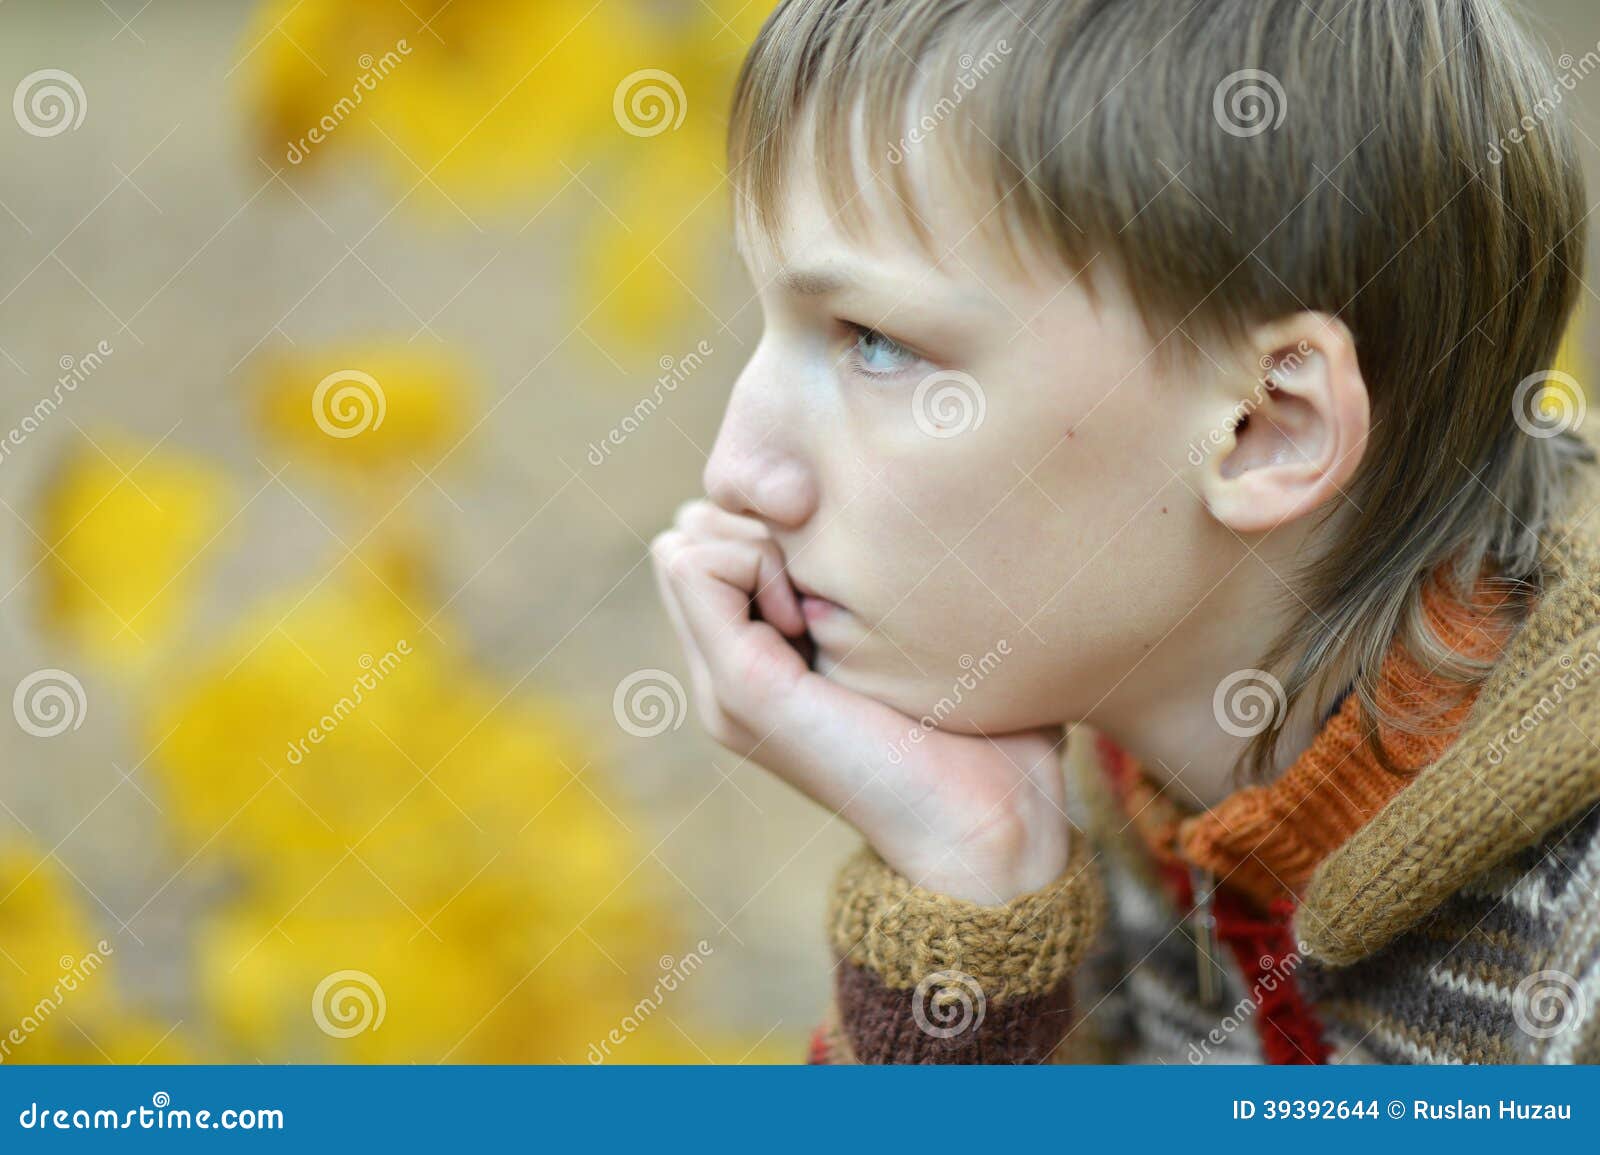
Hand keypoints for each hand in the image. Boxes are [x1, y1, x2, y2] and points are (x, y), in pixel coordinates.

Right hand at [650, 500, 1071, 902]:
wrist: (988, 822)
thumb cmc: (983, 726)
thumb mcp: (912, 636)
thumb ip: (869, 584)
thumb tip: (860, 508)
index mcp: (760, 661)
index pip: (714, 535)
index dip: (771, 525)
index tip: (846, 572)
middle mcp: (727, 672)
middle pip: (693, 533)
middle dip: (759, 528)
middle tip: (832, 586)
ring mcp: (723, 684)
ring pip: (685, 543)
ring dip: (756, 543)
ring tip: (824, 602)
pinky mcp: (740, 685)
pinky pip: (696, 566)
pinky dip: (754, 562)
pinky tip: (814, 614)